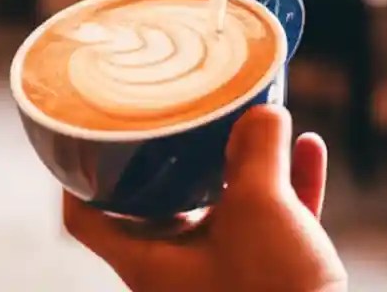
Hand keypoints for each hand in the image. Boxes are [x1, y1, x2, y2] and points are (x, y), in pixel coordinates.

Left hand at [64, 105, 346, 291]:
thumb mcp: (261, 208)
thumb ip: (258, 152)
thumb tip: (262, 111)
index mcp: (148, 262)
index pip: (86, 218)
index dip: (79, 176)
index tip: (93, 135)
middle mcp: (179, 271)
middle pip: (165, 201)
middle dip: (184, 153)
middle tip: (190, 111)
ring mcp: (226, 275)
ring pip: (228, 207)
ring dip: (248, 163)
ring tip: (263, 121)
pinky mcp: (271, 280)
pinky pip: (275, 222)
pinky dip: (288, 185)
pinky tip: (308, 147)